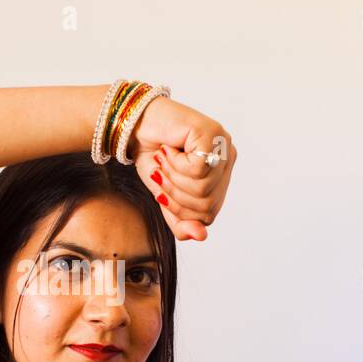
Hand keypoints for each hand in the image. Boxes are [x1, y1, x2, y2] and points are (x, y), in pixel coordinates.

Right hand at [126, 96, 236, 241]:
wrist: (134, 124)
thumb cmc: (152, 156)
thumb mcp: (164, 196)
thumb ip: (181, 220)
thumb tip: (200, 237)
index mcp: (221, 176)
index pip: (208, 215)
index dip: (180, 210)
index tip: (163, 188)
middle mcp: (227, 159)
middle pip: (207, 205)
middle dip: (175, 194)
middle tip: (163, 171)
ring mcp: (223, 145)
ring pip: (202, 188)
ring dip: (173, 177)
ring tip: (166, 157)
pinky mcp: (213, 134)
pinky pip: (198, 169)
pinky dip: (175, 163)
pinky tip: (171, 148)